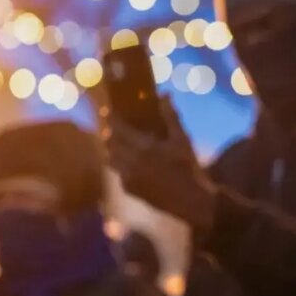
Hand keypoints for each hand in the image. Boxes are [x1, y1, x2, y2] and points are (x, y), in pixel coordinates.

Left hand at [105, 97, 218, 233]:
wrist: (189, 200)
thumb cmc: (188, 167)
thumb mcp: (182, 140)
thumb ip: (171, 117)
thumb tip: (165, 95)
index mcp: (143, 147)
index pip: (117, 129)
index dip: (110, 118)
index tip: (106, 111)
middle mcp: (131, 162)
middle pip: (110, 144)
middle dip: (109, 134)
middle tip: (112, 128)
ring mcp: (128, 177)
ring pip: (110, 159)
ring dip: (112, 150)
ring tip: (118, 145)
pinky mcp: (130, 190)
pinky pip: (118, 173)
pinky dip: (120, 166)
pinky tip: (129, 163)